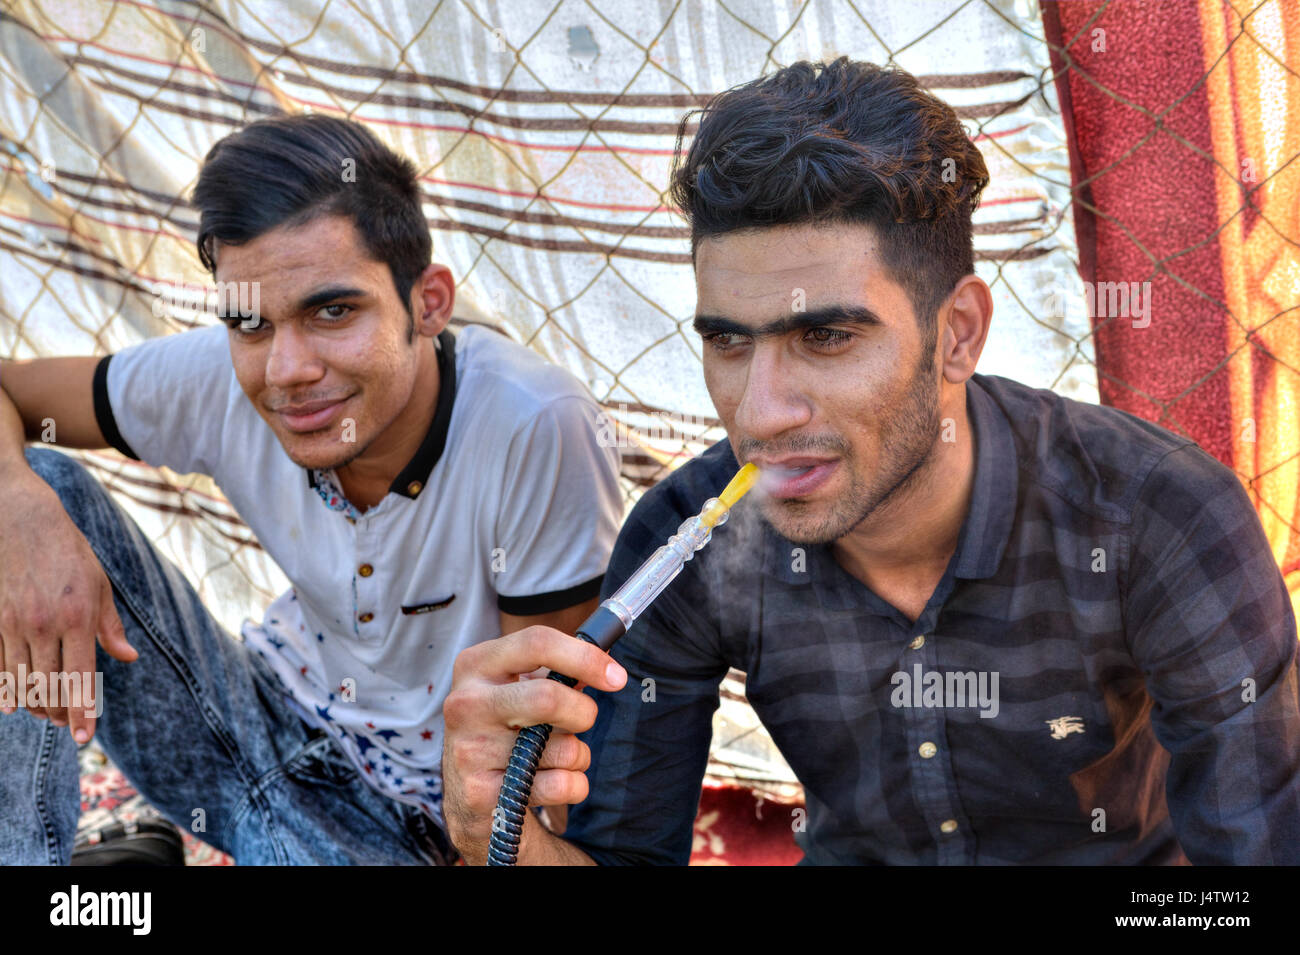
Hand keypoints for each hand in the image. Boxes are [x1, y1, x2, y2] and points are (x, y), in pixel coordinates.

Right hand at [0, 472, 136, 741]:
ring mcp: (14, 624)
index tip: (84, 738)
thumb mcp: (99, 584)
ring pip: (24, 681)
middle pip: (50, 687)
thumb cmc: (67, 552)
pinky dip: (7, 689)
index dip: (82, 712)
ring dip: (36, 704)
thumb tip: (128, 658)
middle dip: (60, 713)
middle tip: (69, 725)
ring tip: (49, 715)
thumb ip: (110, 626)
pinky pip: (0, 666)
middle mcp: (44, 625)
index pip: (80, 677)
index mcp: (77, 617)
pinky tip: (13, 702)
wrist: (18, 520)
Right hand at [441, 625, 626, 864]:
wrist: (468, 791)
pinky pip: (559, 786)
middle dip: (583, 712)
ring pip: (562, 749)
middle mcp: (465, 703)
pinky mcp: (481, 792)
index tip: (616, 676)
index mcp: (476, 664)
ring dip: (578, 754)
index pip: (537, 643)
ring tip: (557, 755)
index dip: (585, 657)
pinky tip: (552, 781)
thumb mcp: (517, 686)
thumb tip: (605, 666)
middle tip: (585, 719)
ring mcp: (470, 749)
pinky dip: (574, 785)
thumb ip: (557, 670)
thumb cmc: (504, 724)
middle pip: (548, 697)